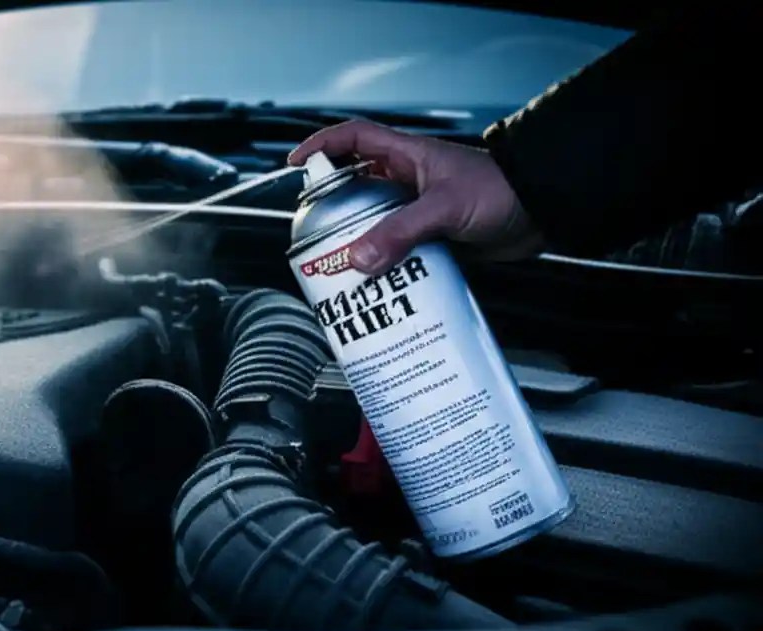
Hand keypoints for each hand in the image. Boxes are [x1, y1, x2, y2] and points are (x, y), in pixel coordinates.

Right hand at [288, 120, 543, 274]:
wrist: (545, 211)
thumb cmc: (503, 191)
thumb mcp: (445, 208)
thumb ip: (401, 232)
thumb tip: (358, 258)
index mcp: (408, 157)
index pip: (354, 138)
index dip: (323, 146)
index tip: (297, 164)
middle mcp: (409, 180)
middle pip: (356, 185)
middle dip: (333, 206)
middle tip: (315, 228)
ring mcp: (420, 208)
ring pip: (375, 220)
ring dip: (359, 240)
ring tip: (341, 262)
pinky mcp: (434, 235)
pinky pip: (398, 246)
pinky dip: (386, 262)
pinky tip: (380, 280)